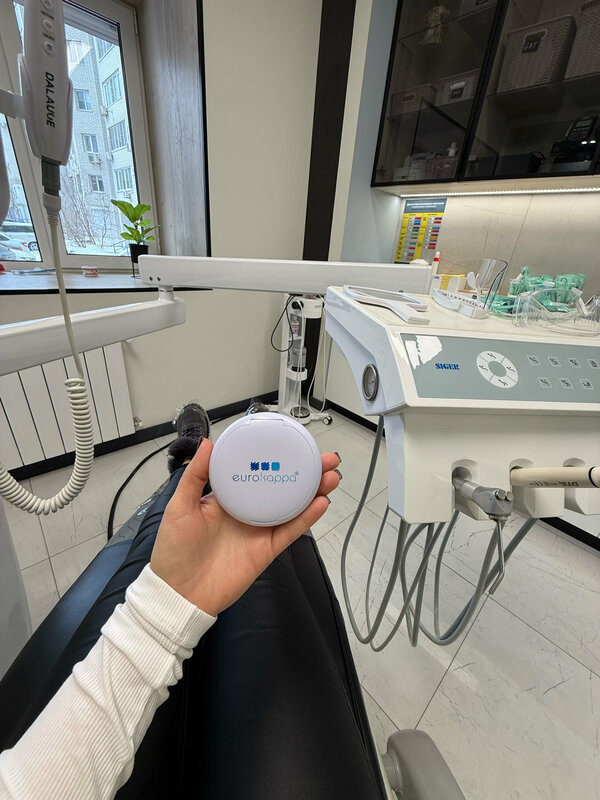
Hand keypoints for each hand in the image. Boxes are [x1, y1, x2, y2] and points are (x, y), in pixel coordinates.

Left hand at [150, 438, 340, 614]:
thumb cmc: (173, 551)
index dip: (275, 456)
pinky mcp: (267, 549)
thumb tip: (207, 443)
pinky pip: (290, 531)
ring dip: (313, 490)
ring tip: (331, 476)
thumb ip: (194, 476)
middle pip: (282, 485)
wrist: (179, 595)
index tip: (291, 441)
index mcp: (227, 496)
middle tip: (327, 458)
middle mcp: (247, 509)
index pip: (256, 470)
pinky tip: (320, 503)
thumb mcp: (179, 507)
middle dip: (306, 471)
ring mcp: (259, 529)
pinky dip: (307, 518)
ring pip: (293, 506)